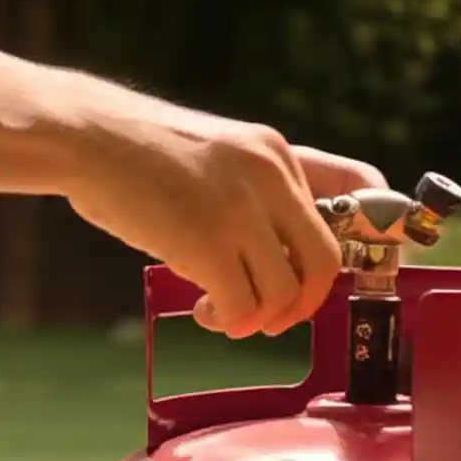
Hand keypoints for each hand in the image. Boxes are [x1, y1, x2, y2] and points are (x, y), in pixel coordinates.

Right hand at [68, 109, 385, 337]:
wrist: (84, 138)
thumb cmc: (140, 153)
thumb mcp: (217, 152)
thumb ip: (256, 190)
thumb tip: (284, 251)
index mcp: (275, 151)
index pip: (360, 187)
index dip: (376, 234)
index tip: (355, 266)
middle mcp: (268, 176)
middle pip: (325, 260)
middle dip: (306, 301)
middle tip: (276, 314)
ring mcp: (238, 209)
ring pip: (285, 292)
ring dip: (260, 319)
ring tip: (226, 313)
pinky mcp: (205, 242)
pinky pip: (244, 306)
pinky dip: (232, 322)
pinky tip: (208, 312)